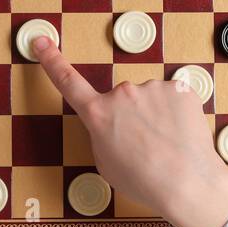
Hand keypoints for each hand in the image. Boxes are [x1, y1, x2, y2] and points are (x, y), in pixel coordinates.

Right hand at [31, 36, 227, 226]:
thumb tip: (114, 123)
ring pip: (150, 99)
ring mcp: (152, 88)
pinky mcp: (179, 89)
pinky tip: (181, 135)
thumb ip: (103, 134)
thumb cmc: (145, 181)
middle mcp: (122, 94)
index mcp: (99, 114)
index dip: (51, 60)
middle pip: (123, 100)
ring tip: (166, 145)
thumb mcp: (106, 164)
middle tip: (145, 146)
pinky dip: (177, 115)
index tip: (40, 42)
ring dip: (156, 116)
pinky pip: (173, 99)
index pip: (68, 82)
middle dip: (131, 117)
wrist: (187, 184)